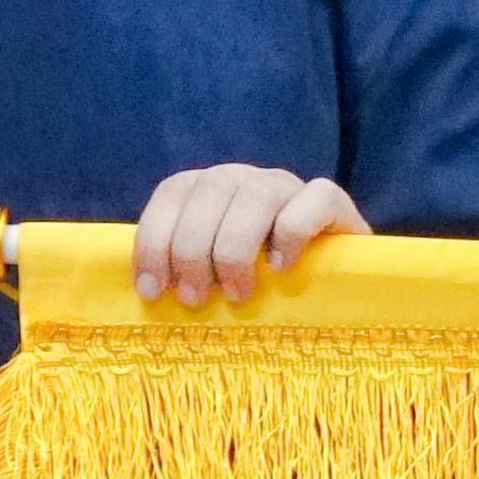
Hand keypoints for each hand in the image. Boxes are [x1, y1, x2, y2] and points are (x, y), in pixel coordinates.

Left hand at [133, 164, 369, 303]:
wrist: (331, 285)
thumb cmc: (259, 289)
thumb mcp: (211, 279)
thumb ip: (183, 273)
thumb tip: (146, 295)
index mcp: (209, 189)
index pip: (173, 192)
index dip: (155, 239)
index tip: (152, 290)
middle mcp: (244, 179)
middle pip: (209, 193)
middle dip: (192, 250)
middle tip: (195, 299)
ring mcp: (288, 186)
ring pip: (256, 196)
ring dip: (235, 248)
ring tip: (237, 294)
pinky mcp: (331, 202)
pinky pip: (313, 200)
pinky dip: (293, 234)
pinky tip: (282, 268)